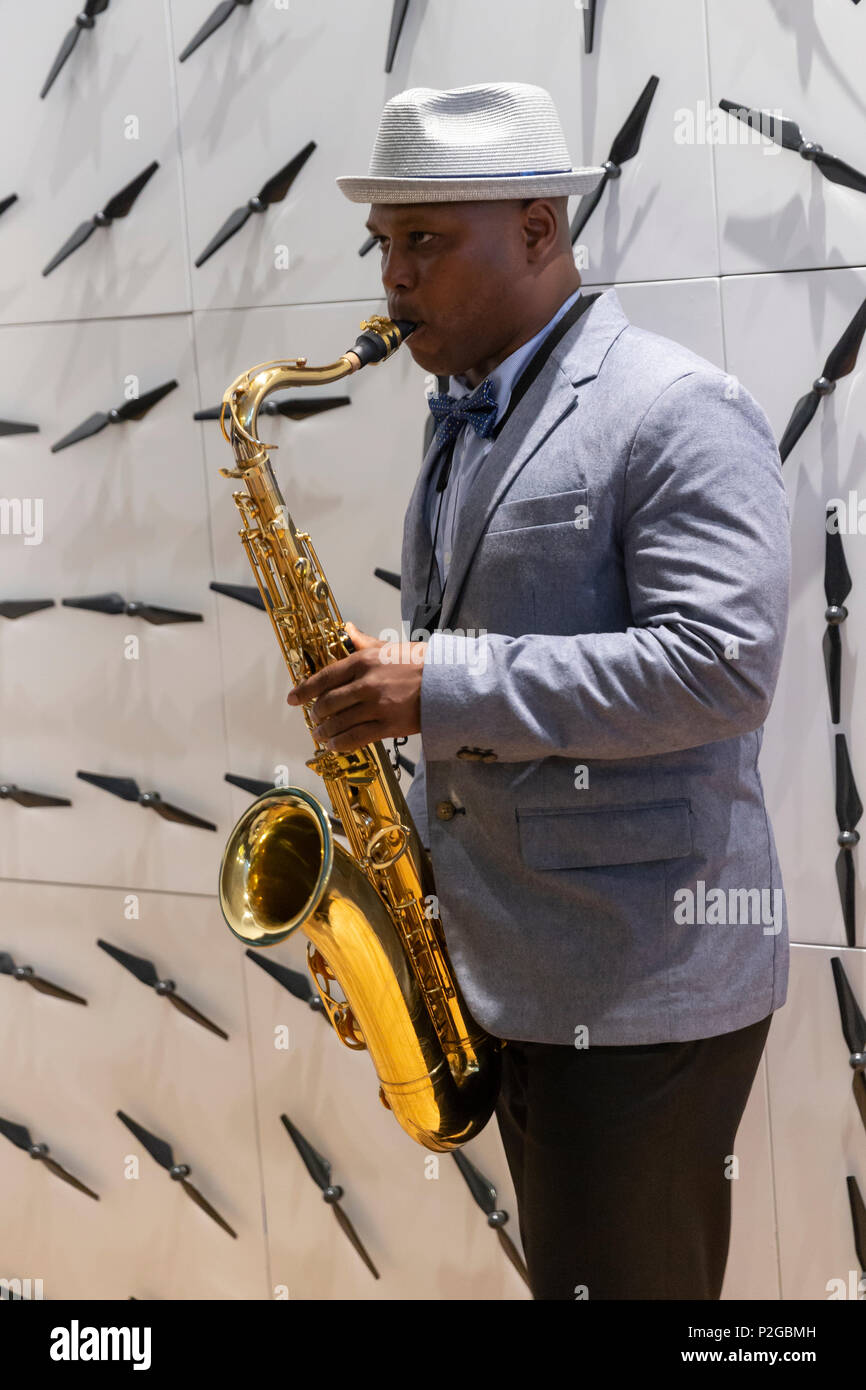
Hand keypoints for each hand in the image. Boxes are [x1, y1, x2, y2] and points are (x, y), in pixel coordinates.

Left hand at [286, 620, 426, 752]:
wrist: (449, 683)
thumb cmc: (421, 663)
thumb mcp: (389, 646)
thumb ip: (363, 641)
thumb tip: (346, 628)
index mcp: (363, 662)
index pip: (325, 677)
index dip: (304, 689)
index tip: (293, 698)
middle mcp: (366, 684)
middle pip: (329, 703)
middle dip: (316, 713)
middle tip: (313, 717)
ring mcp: (376, 707)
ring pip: (339, 723)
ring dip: (325, 731)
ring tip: (320, 734)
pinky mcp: (388, 726)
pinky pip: (356, 738)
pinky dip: (341, 743)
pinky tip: (334, 745)